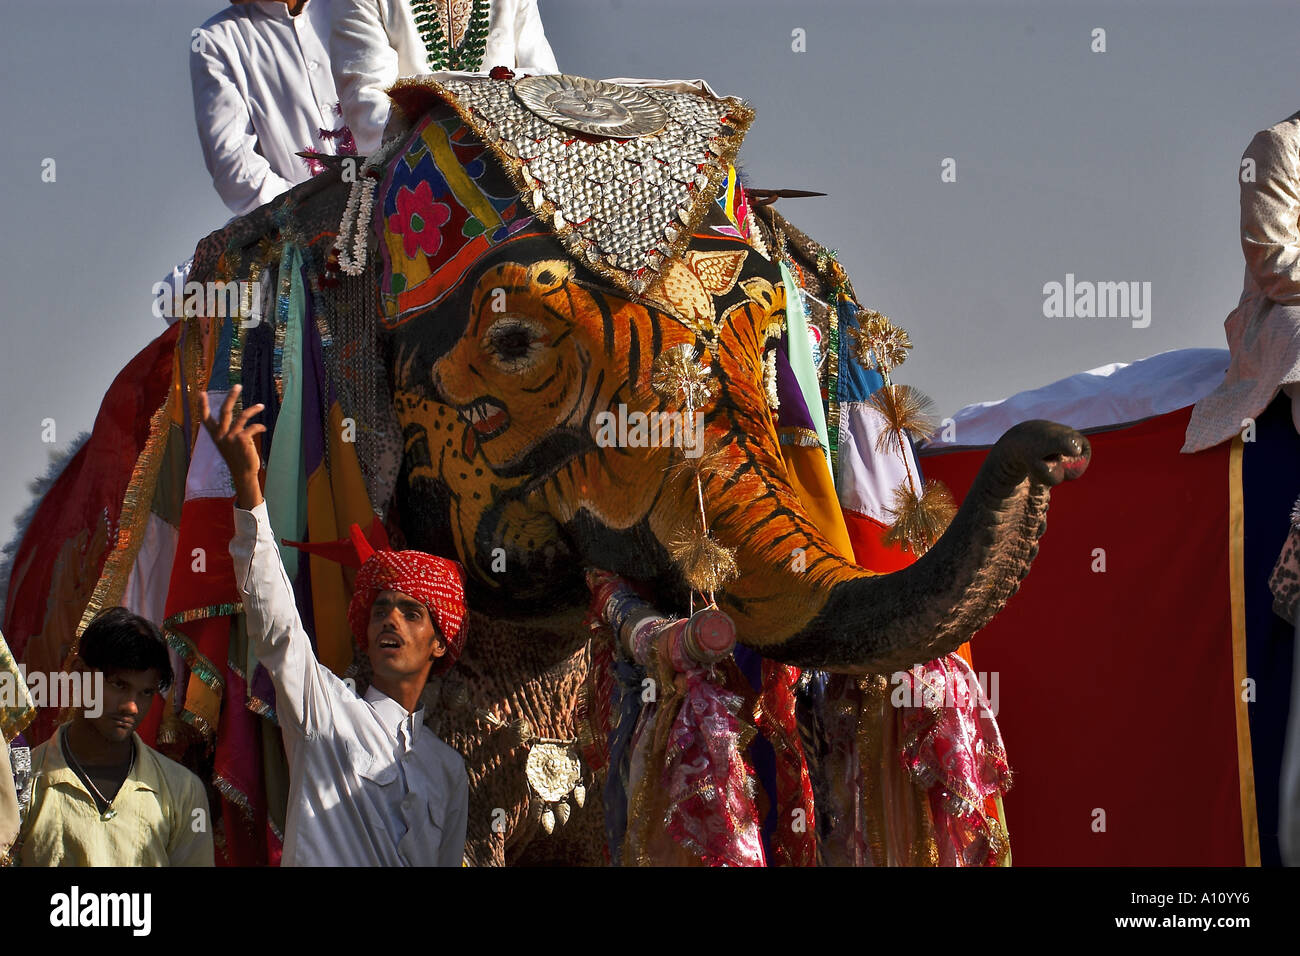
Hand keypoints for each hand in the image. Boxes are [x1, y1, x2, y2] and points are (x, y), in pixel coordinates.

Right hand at [200, 385, 265, 509]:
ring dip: (253, 409)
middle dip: (231, 396)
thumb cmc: (236, 457)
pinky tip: (263, 428)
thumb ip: (229, 432)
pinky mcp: (242, 439)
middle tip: (238, 385)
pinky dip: (260, 426)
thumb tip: (239, 418)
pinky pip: (253, 427)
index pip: (205, 418)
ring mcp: (231, 437)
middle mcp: (221, 435)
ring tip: (261, 406)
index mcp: (215, 435)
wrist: (243, 473)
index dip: (203, 406)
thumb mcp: (227, 444)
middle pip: (225, 411)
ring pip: (242, 416)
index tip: (201, 393)